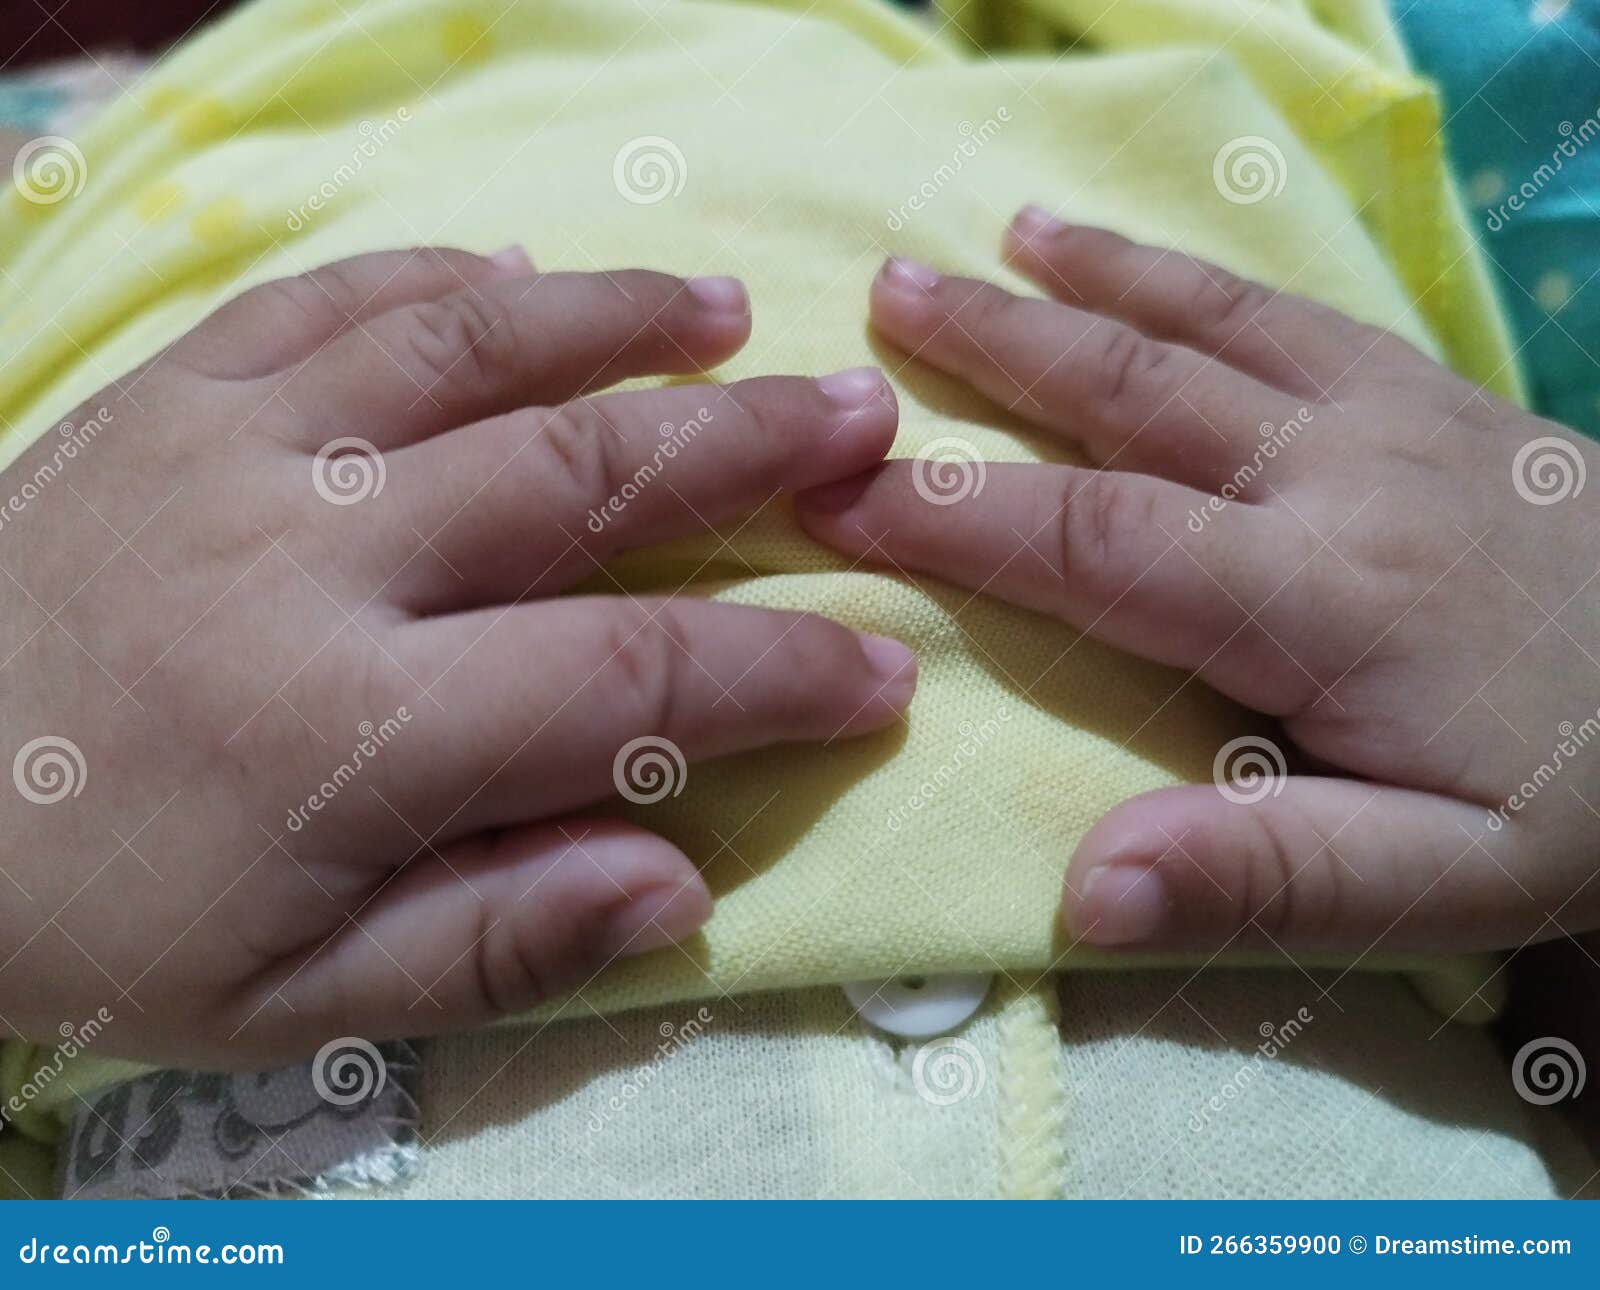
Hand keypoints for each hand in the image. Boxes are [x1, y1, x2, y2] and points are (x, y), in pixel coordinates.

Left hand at [0, 248, 913, 1066]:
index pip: (626, 679)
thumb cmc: (82, 927)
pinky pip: (325, 304)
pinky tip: (521, 277)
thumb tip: (681, 885)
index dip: (775, 671)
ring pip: (466, 350)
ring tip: (729, 315)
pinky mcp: (165, 399)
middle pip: (577, 472)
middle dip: (744, 447)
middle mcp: (308, 559)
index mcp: (350, 728)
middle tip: (863, 422)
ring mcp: (230, 455)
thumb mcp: (282, 1004)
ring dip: (616, 322)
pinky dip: (440, 283)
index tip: (878, 672)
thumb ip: (492, 941)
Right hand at [799, 207, 1599, 955]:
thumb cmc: (1585, 798)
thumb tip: (1081, 891)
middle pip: (1129, 398)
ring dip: (1073, 287)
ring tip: (970, 254)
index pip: (1094, 543)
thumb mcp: (1449, 885)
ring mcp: (1386, 415)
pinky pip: (1279, 309)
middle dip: (987, 352)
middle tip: (870, 311)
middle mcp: (1335, 479)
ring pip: (1197, 329)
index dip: (951, 515)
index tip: (828, 492)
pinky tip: (1123, 255)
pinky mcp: (1424, 391)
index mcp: (1317, 602)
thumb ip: (1268, 879)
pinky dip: (1182, 273)